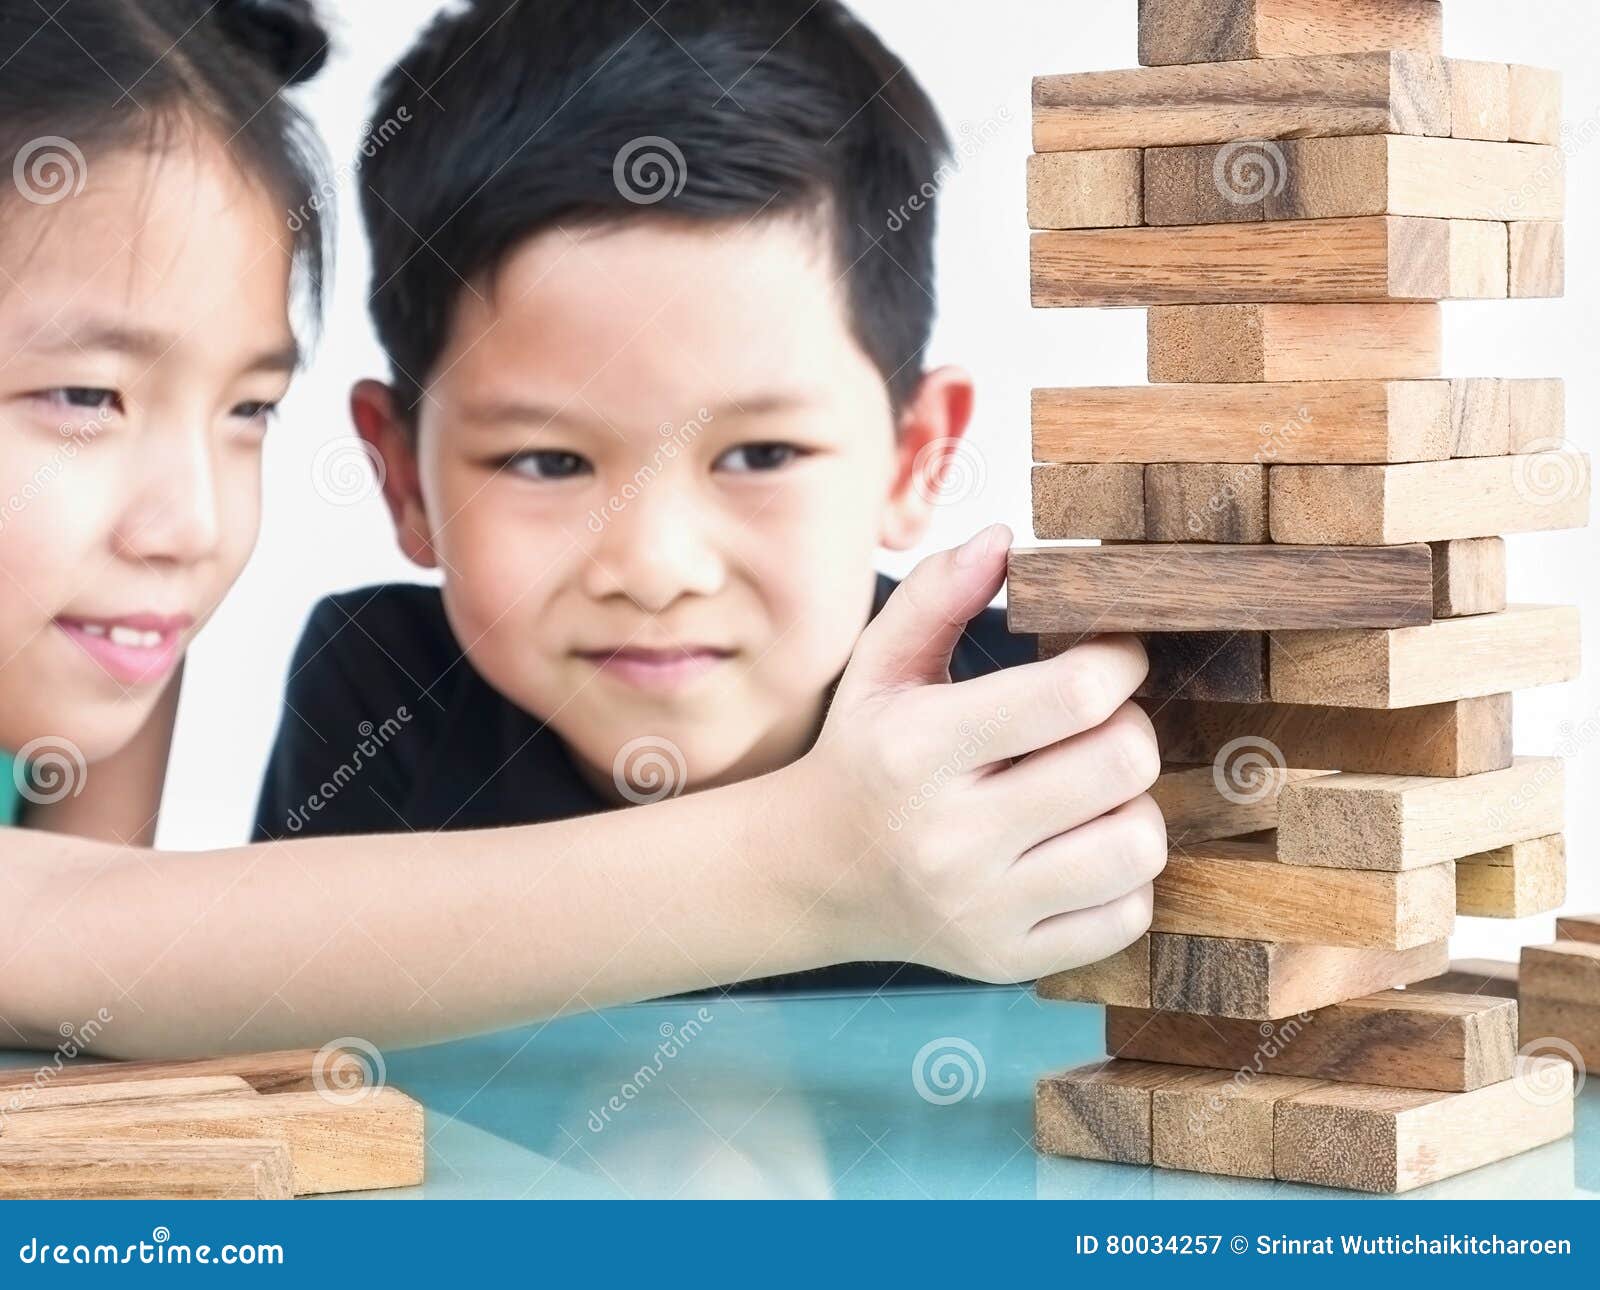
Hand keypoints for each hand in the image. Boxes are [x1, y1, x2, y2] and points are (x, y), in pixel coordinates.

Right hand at [798, 524, 1164, 982]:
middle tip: (1101, 723)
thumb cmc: (865, 755)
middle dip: (1128, 727)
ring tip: (1092, 791)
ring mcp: (982, 909)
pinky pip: (1127, 914)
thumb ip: (939, 593)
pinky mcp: (1008, 960)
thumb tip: (1005, 537)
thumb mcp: (880, 667)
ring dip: (1133, 805)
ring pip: (1138, 845)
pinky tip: (1078, 849)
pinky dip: (1121, 876)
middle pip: (1122, 764)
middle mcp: (950, 837)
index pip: (1073, 694)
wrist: (814, 874)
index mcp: (919, 749)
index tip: (1109, 656)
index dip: (1116, 660)